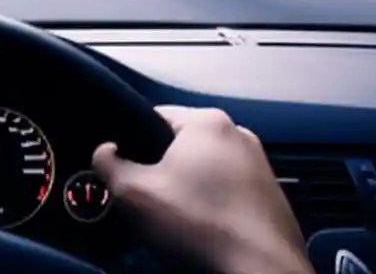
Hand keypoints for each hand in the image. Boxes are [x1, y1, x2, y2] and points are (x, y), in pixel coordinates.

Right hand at [93, 106, 311, 273]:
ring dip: (188, 188)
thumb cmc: (199, 224)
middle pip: (180, 144)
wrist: (260, 270)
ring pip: (205, 168)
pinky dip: (213, 204)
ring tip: (180, 219)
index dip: (132, 143)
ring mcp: (260, 163)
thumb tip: (104, 153)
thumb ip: (109, 165)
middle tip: (151, 199)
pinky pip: (228, 189)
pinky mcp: (271, 193)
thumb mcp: (135, 194)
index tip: (126, 171)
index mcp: (207, 121)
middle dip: (162, 169)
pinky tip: (206, 228)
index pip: (153, 116)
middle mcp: (238, 133)